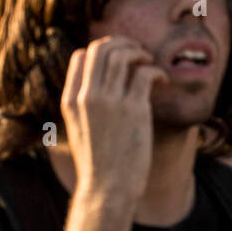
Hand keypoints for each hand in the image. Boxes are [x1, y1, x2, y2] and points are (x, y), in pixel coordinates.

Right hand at [60, 36, 167, 206]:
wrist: (107, 187)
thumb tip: (98, 84)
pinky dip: (156, 71)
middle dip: (122, 43)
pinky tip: (161, 81)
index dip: (102, 52)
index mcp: (70, 99)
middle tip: (137, 53)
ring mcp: (109, 101)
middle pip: (101, 49)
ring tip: (150, 63)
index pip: (81, 56)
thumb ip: (83, 104)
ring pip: (122, 55)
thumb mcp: (79, 128)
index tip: (118, 60)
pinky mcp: (133, 108)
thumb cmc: (97, 162)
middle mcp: (86, 96)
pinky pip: (145, 74)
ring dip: (140, 53)